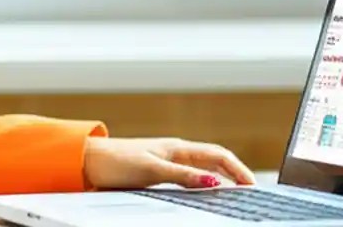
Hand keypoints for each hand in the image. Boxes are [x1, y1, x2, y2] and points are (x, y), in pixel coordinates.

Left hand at [82, 137, 255, 190]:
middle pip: (215, 160)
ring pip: (204, 168)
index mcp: (178, 148)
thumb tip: (213, 182)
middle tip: (251, 191)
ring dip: (222, 178)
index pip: (219, 155)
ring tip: (236, 193)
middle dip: (235, 173)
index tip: (252, 186)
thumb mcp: (152, 170)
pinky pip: (190, 177)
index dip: (238, 170)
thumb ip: (182, 176)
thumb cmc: (116, 161)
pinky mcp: (158, 173)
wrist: (89, 162)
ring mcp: (168, 162)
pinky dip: (204, 184)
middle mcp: (176, 153)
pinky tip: (206, 194)